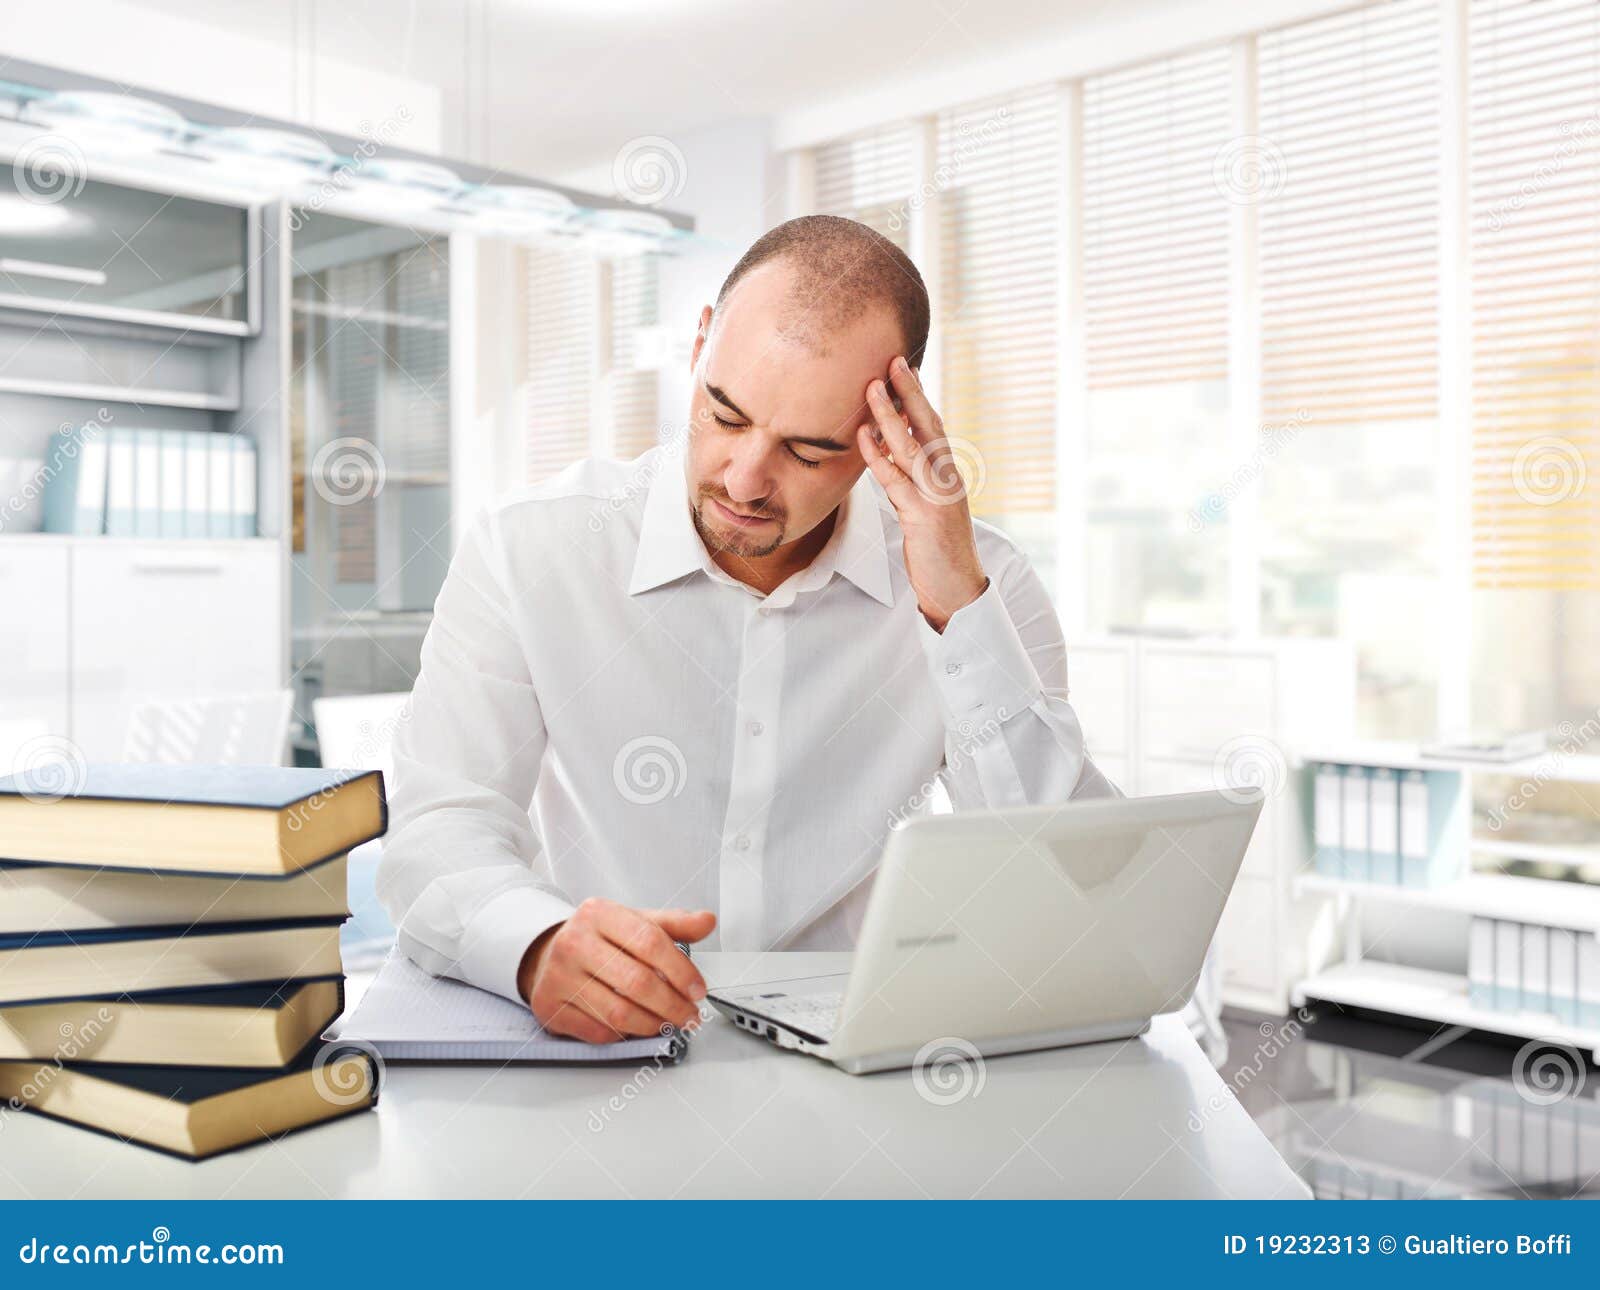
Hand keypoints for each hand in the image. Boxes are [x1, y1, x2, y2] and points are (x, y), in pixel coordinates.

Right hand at [517, 898, 715, 1042]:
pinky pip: (599, 1032)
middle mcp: (574, 942)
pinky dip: (626, 1036)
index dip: (681, 970)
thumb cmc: (599, 939)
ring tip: (670, 1024)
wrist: (549, 953)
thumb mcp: (635, 921)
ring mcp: (558, 976)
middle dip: (673, 1005)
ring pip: (619, 1013)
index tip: (698, 989)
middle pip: (637, 981)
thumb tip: (707, 921)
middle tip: (690, 1015)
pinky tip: (639, 1028)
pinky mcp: (550, 1007)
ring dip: (654, 1025)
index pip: (650, 941)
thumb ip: (674, 923)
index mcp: (598, 913)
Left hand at [857, 356, 987, 631]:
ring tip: (871, 388)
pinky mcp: (923, 518)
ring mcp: (937, 498)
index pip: (933, 427)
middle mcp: (946, 480)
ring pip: (911, 448)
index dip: (918, 397)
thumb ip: (913, 480)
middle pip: (927, 427)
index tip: (903, 368)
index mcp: (948, 475)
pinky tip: (864, 438)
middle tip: (892, 360)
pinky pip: (896, 482)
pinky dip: (879, 457)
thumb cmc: (938, 551)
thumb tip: (892, 452)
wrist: (957, 589)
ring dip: (890, 416)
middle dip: (910, 392)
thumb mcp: (927, 509)